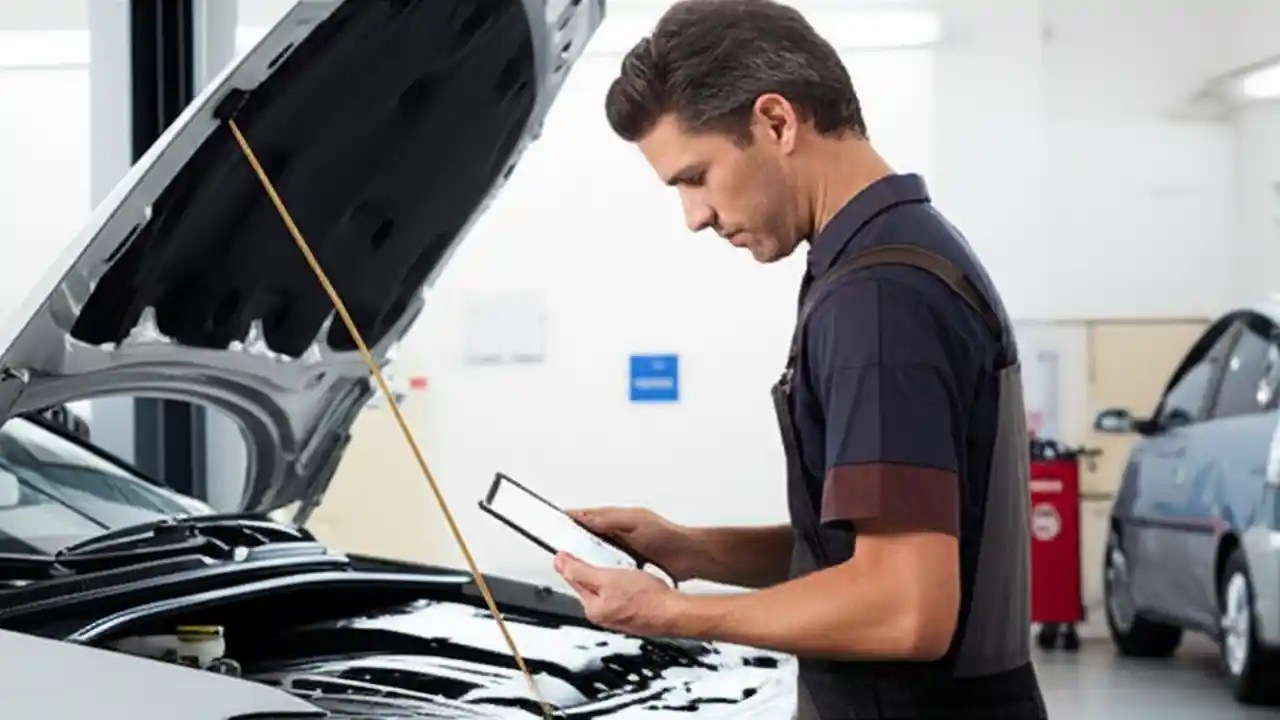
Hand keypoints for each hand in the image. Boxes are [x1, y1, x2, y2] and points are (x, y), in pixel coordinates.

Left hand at [554, 552, 680, 635]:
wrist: (674, 613)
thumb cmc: (646, 598)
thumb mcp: (607, 578)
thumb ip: (580, 571)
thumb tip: (560, 563)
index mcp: (592, 608)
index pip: (574, 580)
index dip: (572, 561)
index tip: (571, 551)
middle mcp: (603, 616)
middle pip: (590, 585)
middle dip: (595, 570)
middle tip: (604, 558)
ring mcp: (618, 616)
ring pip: (608, 590)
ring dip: (612, 577)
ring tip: (623, 568)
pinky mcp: (633, 614)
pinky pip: (623, 595)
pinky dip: (625, 585)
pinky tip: (636, 580)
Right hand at [567, 507, 702, 581]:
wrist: (688, 557)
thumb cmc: (667, 537)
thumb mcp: (633, 523)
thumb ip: (608, 521)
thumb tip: (584, 517)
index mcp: (616, 518)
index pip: (585, 516)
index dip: (568, 519)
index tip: (552, 522)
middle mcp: (618, 531)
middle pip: (587, 535)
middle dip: (573, 540)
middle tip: (559, 547)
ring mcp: (624, 547)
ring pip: (596, 551)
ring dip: (587, 556)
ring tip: (573, 561)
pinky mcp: (629, 563)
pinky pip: (608, 565)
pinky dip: (601, 568)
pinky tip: (596, 574)